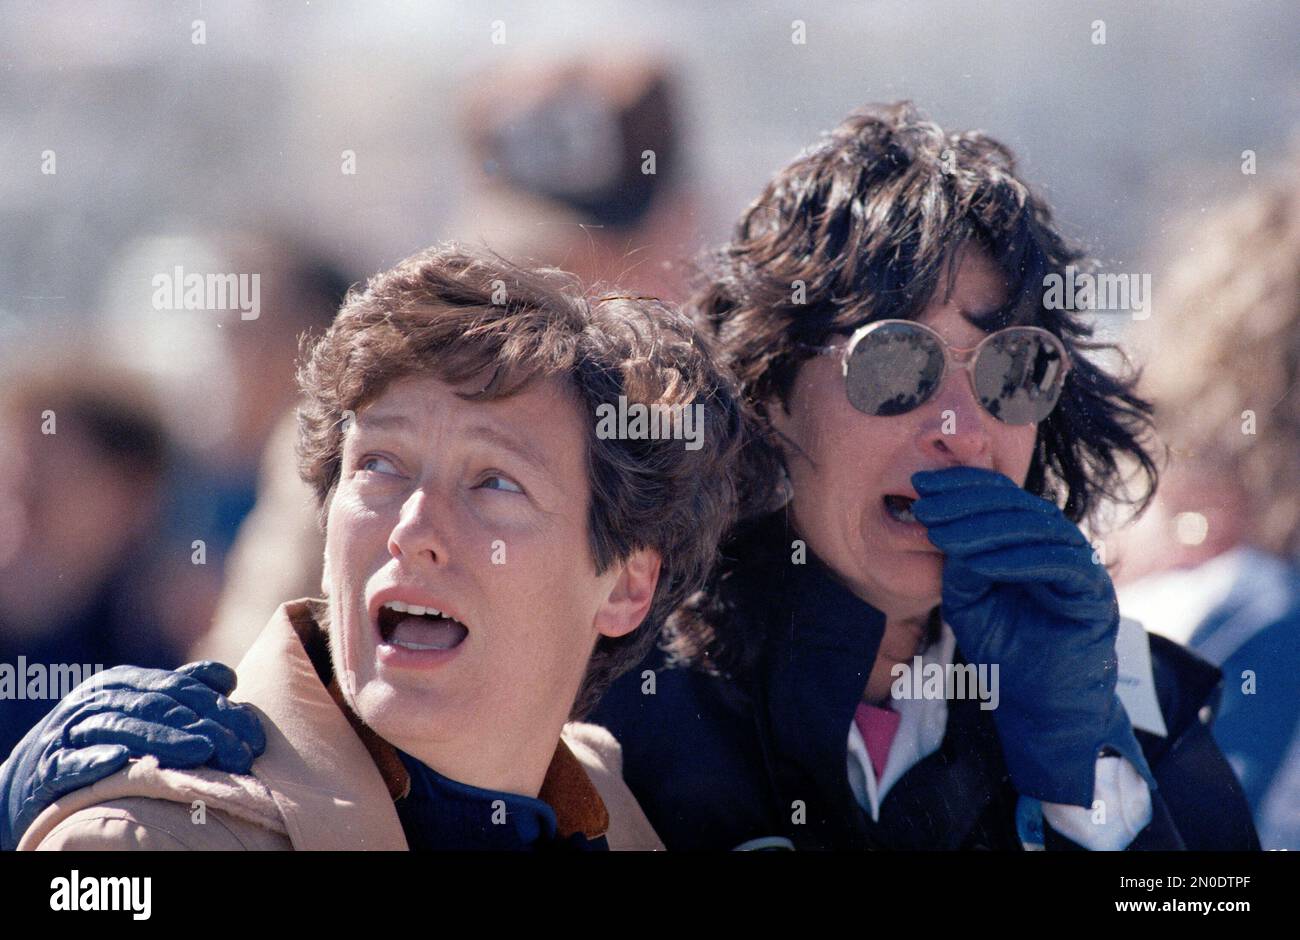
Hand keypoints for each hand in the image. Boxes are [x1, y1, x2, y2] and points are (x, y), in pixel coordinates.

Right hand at [1, 661, 265, 850]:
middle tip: (240, 754)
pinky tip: (120, 760)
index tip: (254, 739)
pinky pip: (71, 762)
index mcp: (124, 682)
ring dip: (163, 739)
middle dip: (204, 729)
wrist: (33, 771)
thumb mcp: (137, 708)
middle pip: (159, 708)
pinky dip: (94, 760)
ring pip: (122, 729)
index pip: (181, 690)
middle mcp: (99, 699)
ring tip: (201, 751)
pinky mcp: (47, 765)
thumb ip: (180, 691)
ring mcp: (71, 730)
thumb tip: (227, 678)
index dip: (220, 711)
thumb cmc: (99, 737)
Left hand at [911, 466, 1153, 806]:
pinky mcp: (1093, 590)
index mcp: (1030, 539)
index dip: (960, 486)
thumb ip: (959, 565)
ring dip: (984, 528)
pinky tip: (978, 562)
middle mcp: (1058, 543)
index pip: (999, 496)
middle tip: (926, 506)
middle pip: (1016, 504)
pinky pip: (1058, 563)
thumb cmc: (1005, 649)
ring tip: (943, 534)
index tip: (919, 486)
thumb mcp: (967, 600)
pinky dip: (1016, 559)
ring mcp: (1080, 564)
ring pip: (1036, 528)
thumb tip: (945, 529)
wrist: (1039, 703)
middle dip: (965, 502)